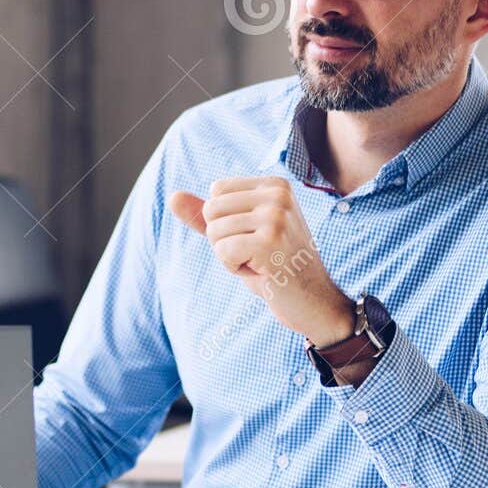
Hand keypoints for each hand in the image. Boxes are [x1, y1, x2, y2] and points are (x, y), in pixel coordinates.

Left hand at [169, 176, 355, 346]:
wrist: (314, 302)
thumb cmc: (275, 267)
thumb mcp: (240, 234)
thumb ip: (207, 215)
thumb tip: (173, 197)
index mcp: (275, 185)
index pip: (216, 192)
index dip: (226, 222)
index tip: (256, 239)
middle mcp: (278, 194)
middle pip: (211, 210)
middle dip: (224, 239)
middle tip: (258, 254)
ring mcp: (276, 216)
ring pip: (214, 231)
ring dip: (231, 256)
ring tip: (262, 263)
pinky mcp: (270, 241)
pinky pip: (222, 251)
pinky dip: (234, 268)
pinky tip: (262, 272)